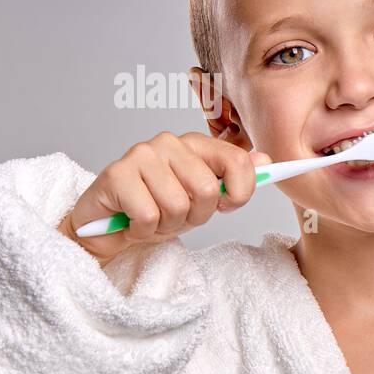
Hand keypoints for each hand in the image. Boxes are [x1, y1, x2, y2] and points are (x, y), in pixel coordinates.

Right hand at [58, 131, 271, 265]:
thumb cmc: (157, 208)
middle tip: (176, 216)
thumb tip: (266, 160)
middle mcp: (168, 142)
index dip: (240, 193)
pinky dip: (144, 230)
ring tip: (153, 218)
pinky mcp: (116, 174)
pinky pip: (148, 216)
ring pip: (178, 205)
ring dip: (167, 225)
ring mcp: (140, 154)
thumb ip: (234, 178)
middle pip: (208, 190)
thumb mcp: (203, 199)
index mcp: (195, 144)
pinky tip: (133, 222)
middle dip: (196, 216)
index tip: (225, 207)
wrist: (106, 227)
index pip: (237, 161)